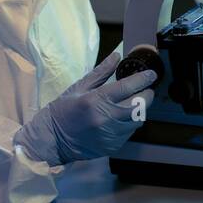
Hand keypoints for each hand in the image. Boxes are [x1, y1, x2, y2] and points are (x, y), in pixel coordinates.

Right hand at [16, 53, 155, 163]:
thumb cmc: (63, 111)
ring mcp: (110, 135)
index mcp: (96, 100)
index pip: (127, 87)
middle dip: (147, 95)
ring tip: (132, 103)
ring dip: (139, 110)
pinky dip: (130, 123)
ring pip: (138, 120)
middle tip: (146, 89)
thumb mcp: (79, 88)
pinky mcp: (112, 146)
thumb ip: (101, 72)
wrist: (51, 140)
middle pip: (140, 105)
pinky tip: (121, 118)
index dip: (143, 79)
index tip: (151, 74)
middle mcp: (106, 119)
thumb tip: (117, 56)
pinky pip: (130, 132)